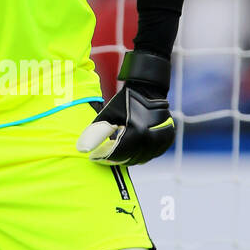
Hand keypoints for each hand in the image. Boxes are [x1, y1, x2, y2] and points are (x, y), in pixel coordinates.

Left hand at [76, 50, 174, 165]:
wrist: (148, 89)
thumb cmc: (124, 102)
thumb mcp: (107, 116)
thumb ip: (95, 133)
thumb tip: (82, 149)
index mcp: (137, 133)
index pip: (117, 154)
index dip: (103, 157)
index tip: (93, 156)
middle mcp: (152, 139)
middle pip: (128, 159)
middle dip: (113, 158)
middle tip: (103, 154)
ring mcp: (162, 140)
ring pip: (140, 159)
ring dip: (126, 158)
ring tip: (115, 152)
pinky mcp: (167, 140)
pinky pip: (151, 155)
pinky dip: (139, 155)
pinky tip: (129, 150)